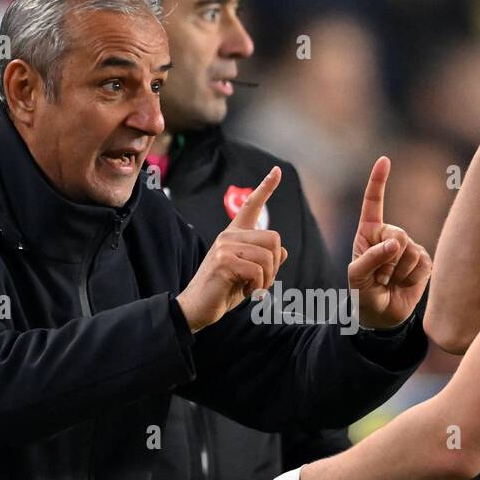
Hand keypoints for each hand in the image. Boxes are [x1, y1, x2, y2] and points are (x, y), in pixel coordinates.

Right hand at [176, 167, 287, 332]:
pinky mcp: (224, 261)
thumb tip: (283, 251)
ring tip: (251, 288)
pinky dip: (258, 287)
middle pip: (274, 238)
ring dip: (267, 279)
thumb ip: (264, 261)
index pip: (251, 205)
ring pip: (268, 256)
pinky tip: (245, 292)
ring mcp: (225, 246)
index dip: (266, 187)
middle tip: (261, 281)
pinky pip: (258, 271)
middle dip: (275, 265)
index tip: (277, 171)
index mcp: (234, 235)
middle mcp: (229, 235)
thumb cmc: (223, 291)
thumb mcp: (248, 274)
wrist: (197, 308)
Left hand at [347, 157, 431, 328]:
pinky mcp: (424, 261)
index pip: (374, 203)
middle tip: (380, 276)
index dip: (378, 182)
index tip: (384, 160)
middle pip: (397, 234)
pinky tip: (403, 283)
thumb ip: (371, 258)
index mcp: (369, 233)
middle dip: (388, 259)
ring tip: (390, 281)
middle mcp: (389, 236)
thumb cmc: (363, 294)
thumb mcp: (357, 278)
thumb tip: (396, 244)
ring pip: (410, 250)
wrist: (382, 316)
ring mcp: (408, 247)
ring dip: (398, 271)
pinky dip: (411, 278)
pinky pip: (422, 263)